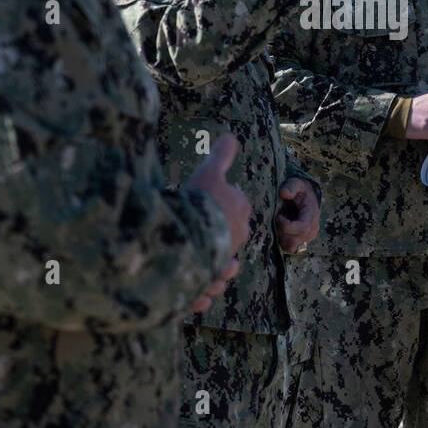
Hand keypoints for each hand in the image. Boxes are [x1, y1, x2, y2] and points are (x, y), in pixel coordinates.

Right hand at [184, 134, 250, 312]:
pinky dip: (200, 291)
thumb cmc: (200, 202)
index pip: (238, 206)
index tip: (207, 201)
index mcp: (240, 212)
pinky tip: (194, 289)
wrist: (187, 234)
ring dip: (209, 264)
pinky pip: (206, 288)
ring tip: (196, 260)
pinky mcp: (207, 281)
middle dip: (217, 235)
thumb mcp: (208, 172)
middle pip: (229, 236)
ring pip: (218, 264)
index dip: (224, 203)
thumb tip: (231, 137)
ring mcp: (223, 260)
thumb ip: (220, 156)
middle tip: (196, 230)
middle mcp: (237, 237)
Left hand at [274, 177, 319, 254]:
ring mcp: (306, 238)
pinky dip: (281, 240)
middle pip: (294, 240)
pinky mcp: (300, 241)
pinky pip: (289, 247)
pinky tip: (279, 228)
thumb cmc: (301, 190)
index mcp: (312, 216)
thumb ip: (291, 186)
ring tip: (278, 224)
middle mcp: (311, 230)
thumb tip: (283, 193)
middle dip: (281, 232)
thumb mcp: (297, 183)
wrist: (307, 197)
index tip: (278, 215)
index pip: (301, 228)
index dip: (286, 225)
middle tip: (277, 219)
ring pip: (290, 246)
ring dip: (281, 237)